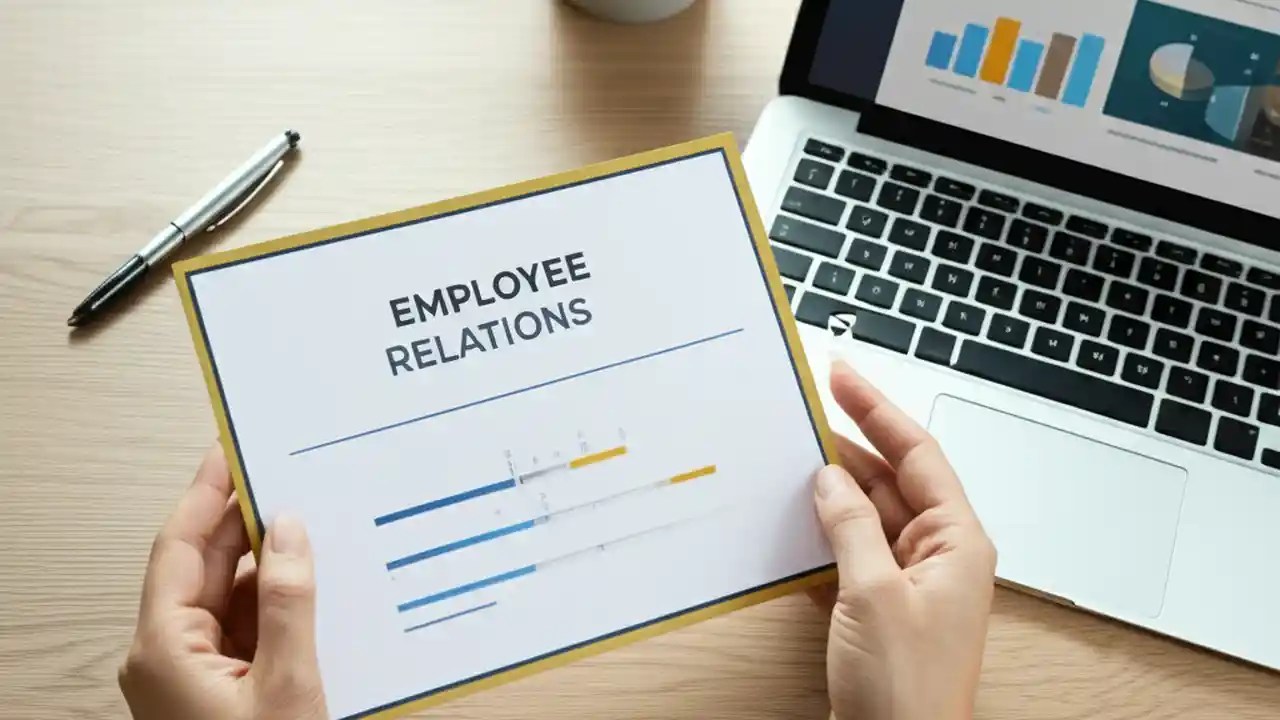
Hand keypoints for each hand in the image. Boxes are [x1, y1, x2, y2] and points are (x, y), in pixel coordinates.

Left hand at [119, 444, 328, 719]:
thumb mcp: (286, 684)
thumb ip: (286, 604)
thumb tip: (288, 532)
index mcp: (164, 648)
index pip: (178, 547)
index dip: (206, 493)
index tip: (229, 450)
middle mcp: (168, 655)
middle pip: (204, 567)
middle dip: (248, 524)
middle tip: (288, 479)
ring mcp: (192, 672)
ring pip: (230, 596)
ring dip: (271, 569)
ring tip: (319, 536)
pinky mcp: (220, 686)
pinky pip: (247, 627)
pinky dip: (278, 605)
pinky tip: (316, 590)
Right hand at [811, 362, 995, 719]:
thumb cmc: (910, 693)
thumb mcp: (874, 594)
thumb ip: (851, 526)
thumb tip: (830, 479)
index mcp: (957, 542)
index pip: (917, 453)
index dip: (877, 409)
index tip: (843, 376)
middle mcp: (938, 555)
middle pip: (891, 478)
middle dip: (849, 445)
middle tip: (805, 410)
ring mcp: (909, 581)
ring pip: (867, 513)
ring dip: (832, 488)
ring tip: (793, 454)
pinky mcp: (880, 606)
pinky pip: (852, 549)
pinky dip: (824, 531)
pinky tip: (797, 517)